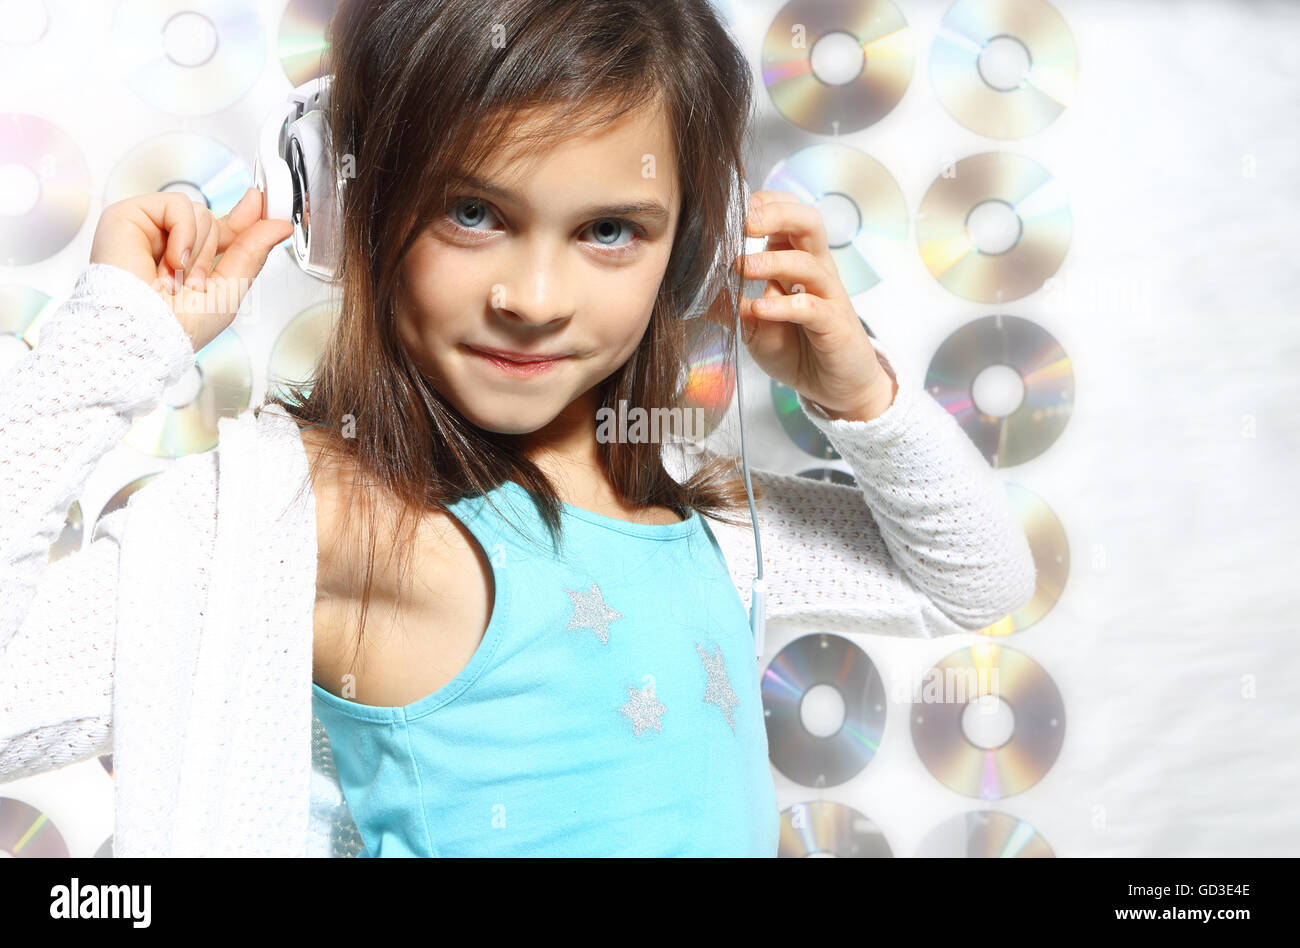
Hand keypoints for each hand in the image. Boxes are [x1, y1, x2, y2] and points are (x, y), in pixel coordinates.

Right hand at [89, 187, 293, 352]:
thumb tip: (281, 225)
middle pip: (213, 219)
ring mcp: (148, 228)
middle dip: (212, 255)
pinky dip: (183, 234)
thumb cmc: (179, 326)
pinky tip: (169, 260)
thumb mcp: (230, 288)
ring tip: (175, 278)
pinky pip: (178, 204)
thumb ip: (253, 252)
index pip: (223, 230)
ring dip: (197, 251)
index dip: (244, 217)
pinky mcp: (129, 215)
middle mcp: (168, 243)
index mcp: (192, 262)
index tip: (260, 200)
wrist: (142, 334)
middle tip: (193, 284)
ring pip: (199, 211)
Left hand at [703, 189, 895, 421]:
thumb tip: (693, 290)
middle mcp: (816, 270)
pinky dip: (785, 306)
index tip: (732, 209)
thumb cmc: (797, 349)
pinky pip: (813, 307)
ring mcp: (827, 295)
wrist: (833, 386)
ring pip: (809, 262)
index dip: (763, 204)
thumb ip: (728, 306)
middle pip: (808, 222)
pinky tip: (761, 310)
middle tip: (742, 223)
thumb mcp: (753, 326)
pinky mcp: (834, 324)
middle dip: (775, 214)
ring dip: (772, 261)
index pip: (787, 214)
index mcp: (796, 260)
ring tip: (741, 267)